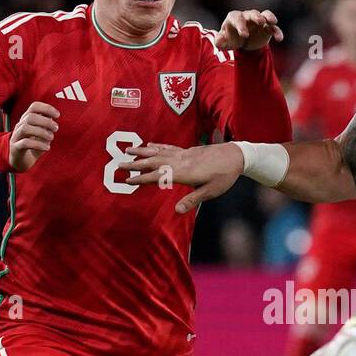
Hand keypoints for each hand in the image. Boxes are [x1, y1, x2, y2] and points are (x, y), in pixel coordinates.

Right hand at [8, 101, 57, 171]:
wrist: (20, 161)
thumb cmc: (33, 146)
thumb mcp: (42, 134)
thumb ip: (46, 127)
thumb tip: (53, 119)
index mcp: (27, 119)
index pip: (34, 107)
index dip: (46, 108)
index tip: (57, 115)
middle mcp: (20, 125)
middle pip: (30, 117)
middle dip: (46, 121)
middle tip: (56, 128)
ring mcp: (16, 136)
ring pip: (26, 128)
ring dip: (41, 132)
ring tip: (51, 138)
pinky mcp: (16, 147)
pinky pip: (25, 143)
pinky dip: (38, 144)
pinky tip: (47, 148)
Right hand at [127, 141, 245, 212]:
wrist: (236, 156)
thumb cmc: (224, 176)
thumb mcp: (211, 192)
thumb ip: (193, 200)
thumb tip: (177, 210)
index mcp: (184, 172)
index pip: (158, 176)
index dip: (142, 178)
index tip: (127, 180)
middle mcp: (180, 161)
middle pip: (153, 162)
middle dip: (136, 163)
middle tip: (119, 164)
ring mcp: (183, 154)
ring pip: (158, 152)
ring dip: (142, 151)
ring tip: (128, 149)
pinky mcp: (188, 150)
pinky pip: (168, 147)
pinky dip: (156, 146)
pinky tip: (149, 145)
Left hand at [215, 9, 283, 51]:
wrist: (242, 42)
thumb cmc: (231, 39)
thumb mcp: (224, 42)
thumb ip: (220, 41)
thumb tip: (219, 42)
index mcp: (235, 18)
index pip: (237, 18)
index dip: (241, 25)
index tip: (244, 35)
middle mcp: (247, 17)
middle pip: (252, 13)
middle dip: (256, 17)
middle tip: (260, 21)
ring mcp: (258, 21)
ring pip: (265, 15)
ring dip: (269, 17)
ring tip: (273, 22)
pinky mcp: (267, 27)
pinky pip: (273, 27)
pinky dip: (277, 31)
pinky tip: (279, 38)